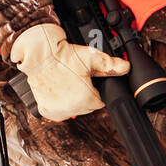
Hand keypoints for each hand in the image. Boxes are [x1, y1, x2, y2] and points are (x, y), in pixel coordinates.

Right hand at [10, 22, 129, 121]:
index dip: (96, 91)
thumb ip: (111, 65)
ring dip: (73, 100)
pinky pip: (60, 111)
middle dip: (85, 95)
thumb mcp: (91, 58)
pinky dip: (60, 103)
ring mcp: (58, 111)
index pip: (100, 102)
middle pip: (87, 107)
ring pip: (74, 110)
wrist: (39, 54)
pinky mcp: (47, 111)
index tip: (89, 81)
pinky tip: (59, 90)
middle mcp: (72, 108)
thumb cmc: (63, 56)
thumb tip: (126, 67)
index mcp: (85, 99)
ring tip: (67, 83)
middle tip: (77, 79)